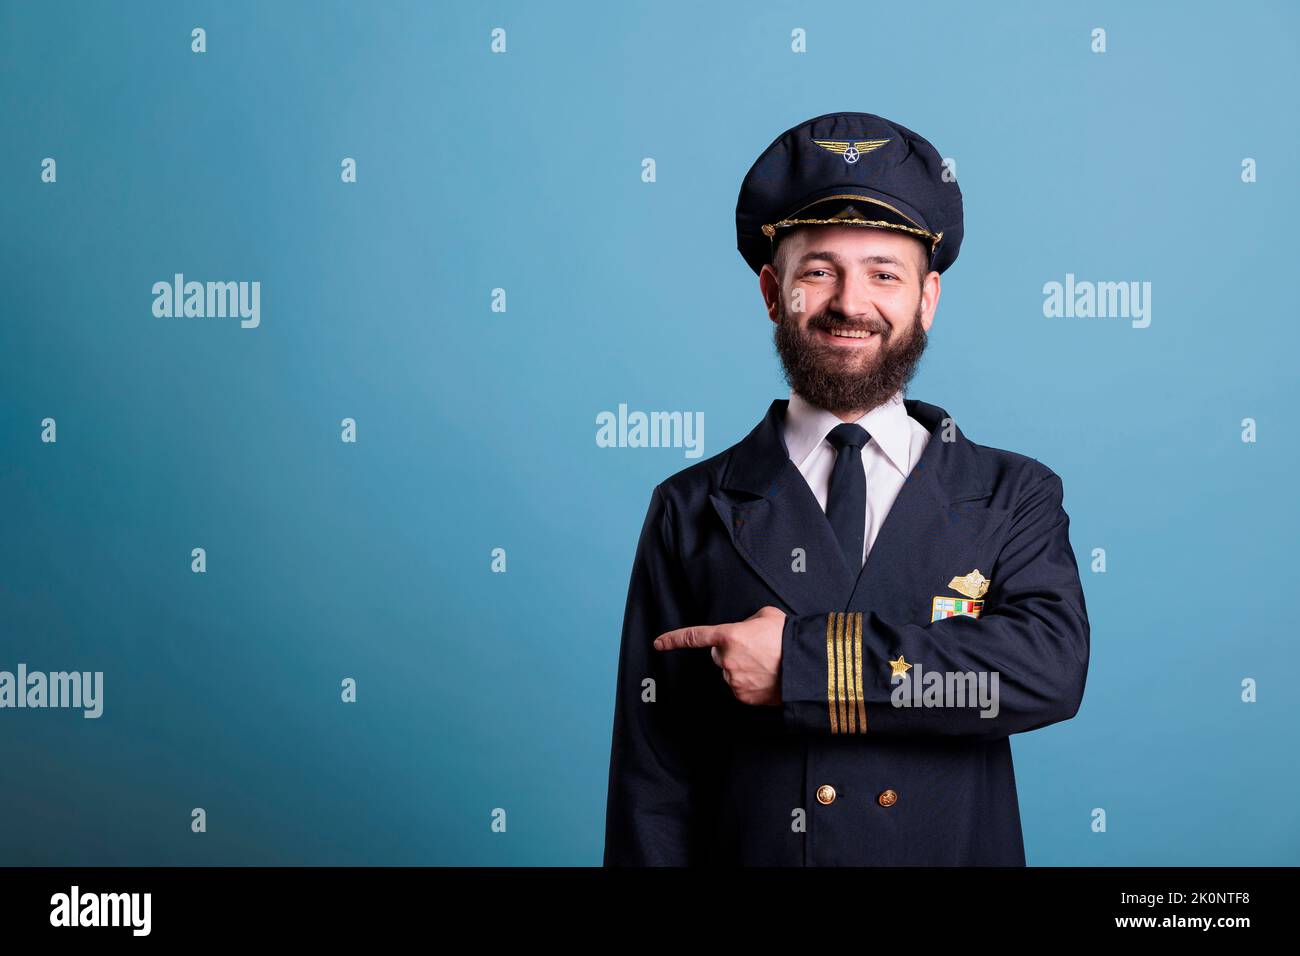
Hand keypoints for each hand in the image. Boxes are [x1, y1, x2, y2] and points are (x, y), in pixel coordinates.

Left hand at [653, 606, 786, 705]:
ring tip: (765, 664)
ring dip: (742, 668)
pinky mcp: (743, 696)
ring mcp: (734, 679)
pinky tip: (765, 677)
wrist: (806, 666)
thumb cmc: (788, 638)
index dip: (674, 639)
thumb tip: (744, 630)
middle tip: (755, 650)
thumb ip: (747, 622)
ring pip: (730, 672)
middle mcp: (726, 659)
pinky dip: (749, 683)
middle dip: (730, 652)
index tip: (658, 643)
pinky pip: (740, 688)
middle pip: (718, 655)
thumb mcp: (766, 616)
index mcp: (729, 635)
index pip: (694, 636)